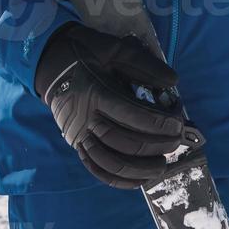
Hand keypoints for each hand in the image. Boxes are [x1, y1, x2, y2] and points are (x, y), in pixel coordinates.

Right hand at [35, 23, 183, 188]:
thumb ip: (143, 64)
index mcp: (95, 92)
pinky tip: (140, 180)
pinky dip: (120, 180)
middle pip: (125, 142)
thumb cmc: (85, 52)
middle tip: (176, 141)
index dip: (158, 123)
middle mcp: (86, 119)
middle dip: (156, 145)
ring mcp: (79, 136)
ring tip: (162, 164)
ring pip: (112, 163)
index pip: (132, 115)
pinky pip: (97, 170)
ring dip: (141, 169)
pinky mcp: (76, 145)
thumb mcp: (115, 48)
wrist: (50, 62)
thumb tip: (173, 81)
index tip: (177, 124)